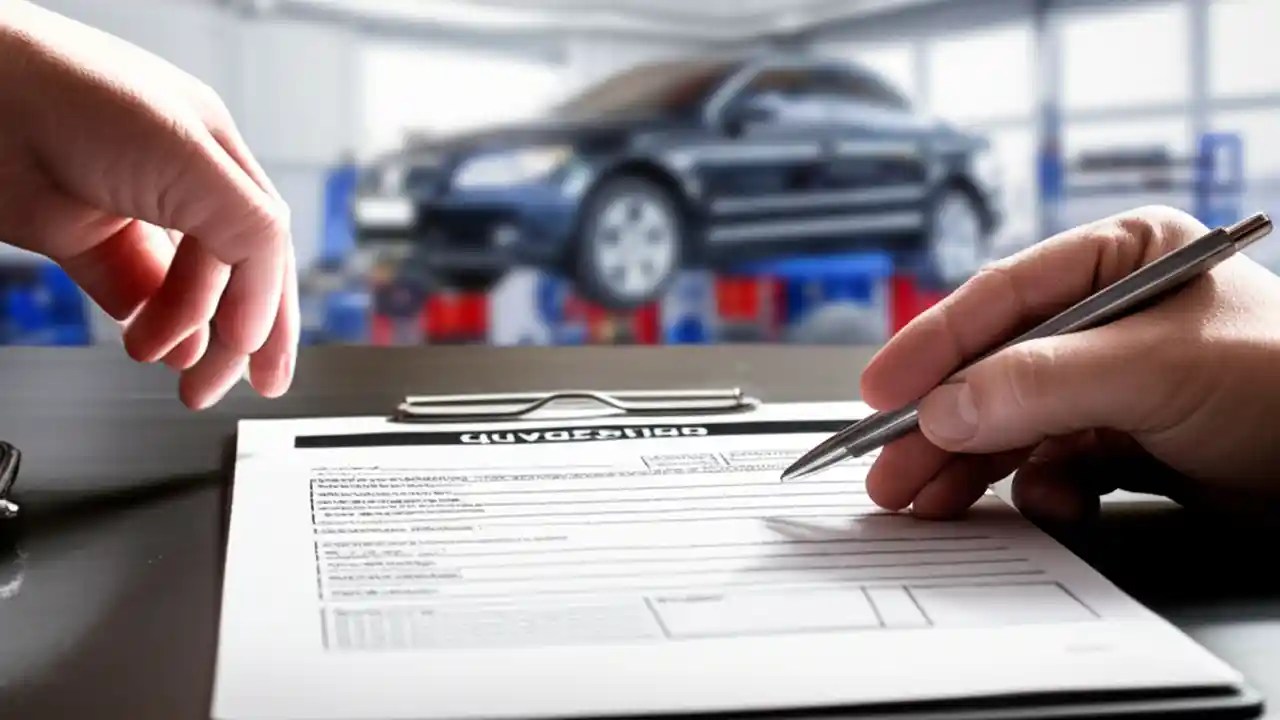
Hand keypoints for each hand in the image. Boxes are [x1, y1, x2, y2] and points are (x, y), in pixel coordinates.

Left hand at [0, 1, 296, 408]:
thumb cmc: (78, 96)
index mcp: (219, 160)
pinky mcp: (80, 234)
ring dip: (185, 334)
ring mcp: (128, 211)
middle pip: (230, 276)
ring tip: (173, 362)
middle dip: (237, 337)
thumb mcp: (198, 165)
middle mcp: (181, 186)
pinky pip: (129, 292)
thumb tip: (256, 320)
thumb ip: (249, 236)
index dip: (274, 307)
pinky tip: (150, 344)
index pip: (267, 246)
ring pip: (180, 292)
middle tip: (230, 384)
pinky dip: (146, 323)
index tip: (266, 363)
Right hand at [861, 205, 1279, 523]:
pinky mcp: (1126, 439)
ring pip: (1014, 419)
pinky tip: (1043, 502)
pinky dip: (1037, 487)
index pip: (1003, 297)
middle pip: (995, 366)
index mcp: (1120, 258)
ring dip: (968, 462)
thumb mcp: (1158, 369)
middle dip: (939, 420)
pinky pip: (1054, 461)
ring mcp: (1115, 380)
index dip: (933, 344)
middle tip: (887, 468)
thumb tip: (942, 408)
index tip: (881, 391)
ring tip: (923, 501)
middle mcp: (1110, 316)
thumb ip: (1042, 384)